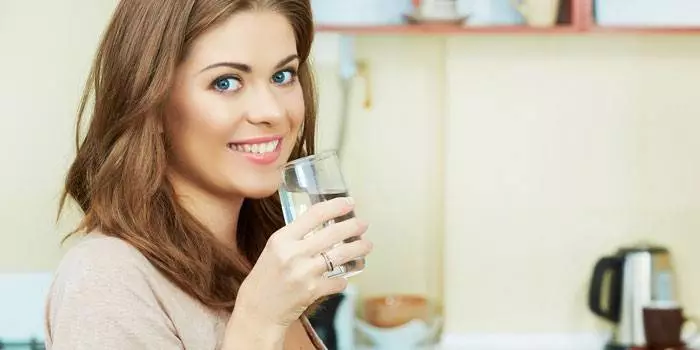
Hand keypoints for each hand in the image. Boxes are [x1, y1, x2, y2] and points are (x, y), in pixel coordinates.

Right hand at [235, 197, 370, 329]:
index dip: (336, 206)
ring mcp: (304, 273)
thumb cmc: (265, 280)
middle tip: (363, 224)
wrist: (257, 312)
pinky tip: (344, 278)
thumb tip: (323, 226)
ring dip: (358, 249)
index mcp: (281, 239)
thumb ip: (295, 238)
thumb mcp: (274, 250)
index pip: (314, 214)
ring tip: (367, 245)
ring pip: (341, 255)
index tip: (349, 202)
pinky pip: (338, 281)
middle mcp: (293, 254)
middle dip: (353, 226)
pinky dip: (343, 279)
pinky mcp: (312, 292)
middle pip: (333, 233)